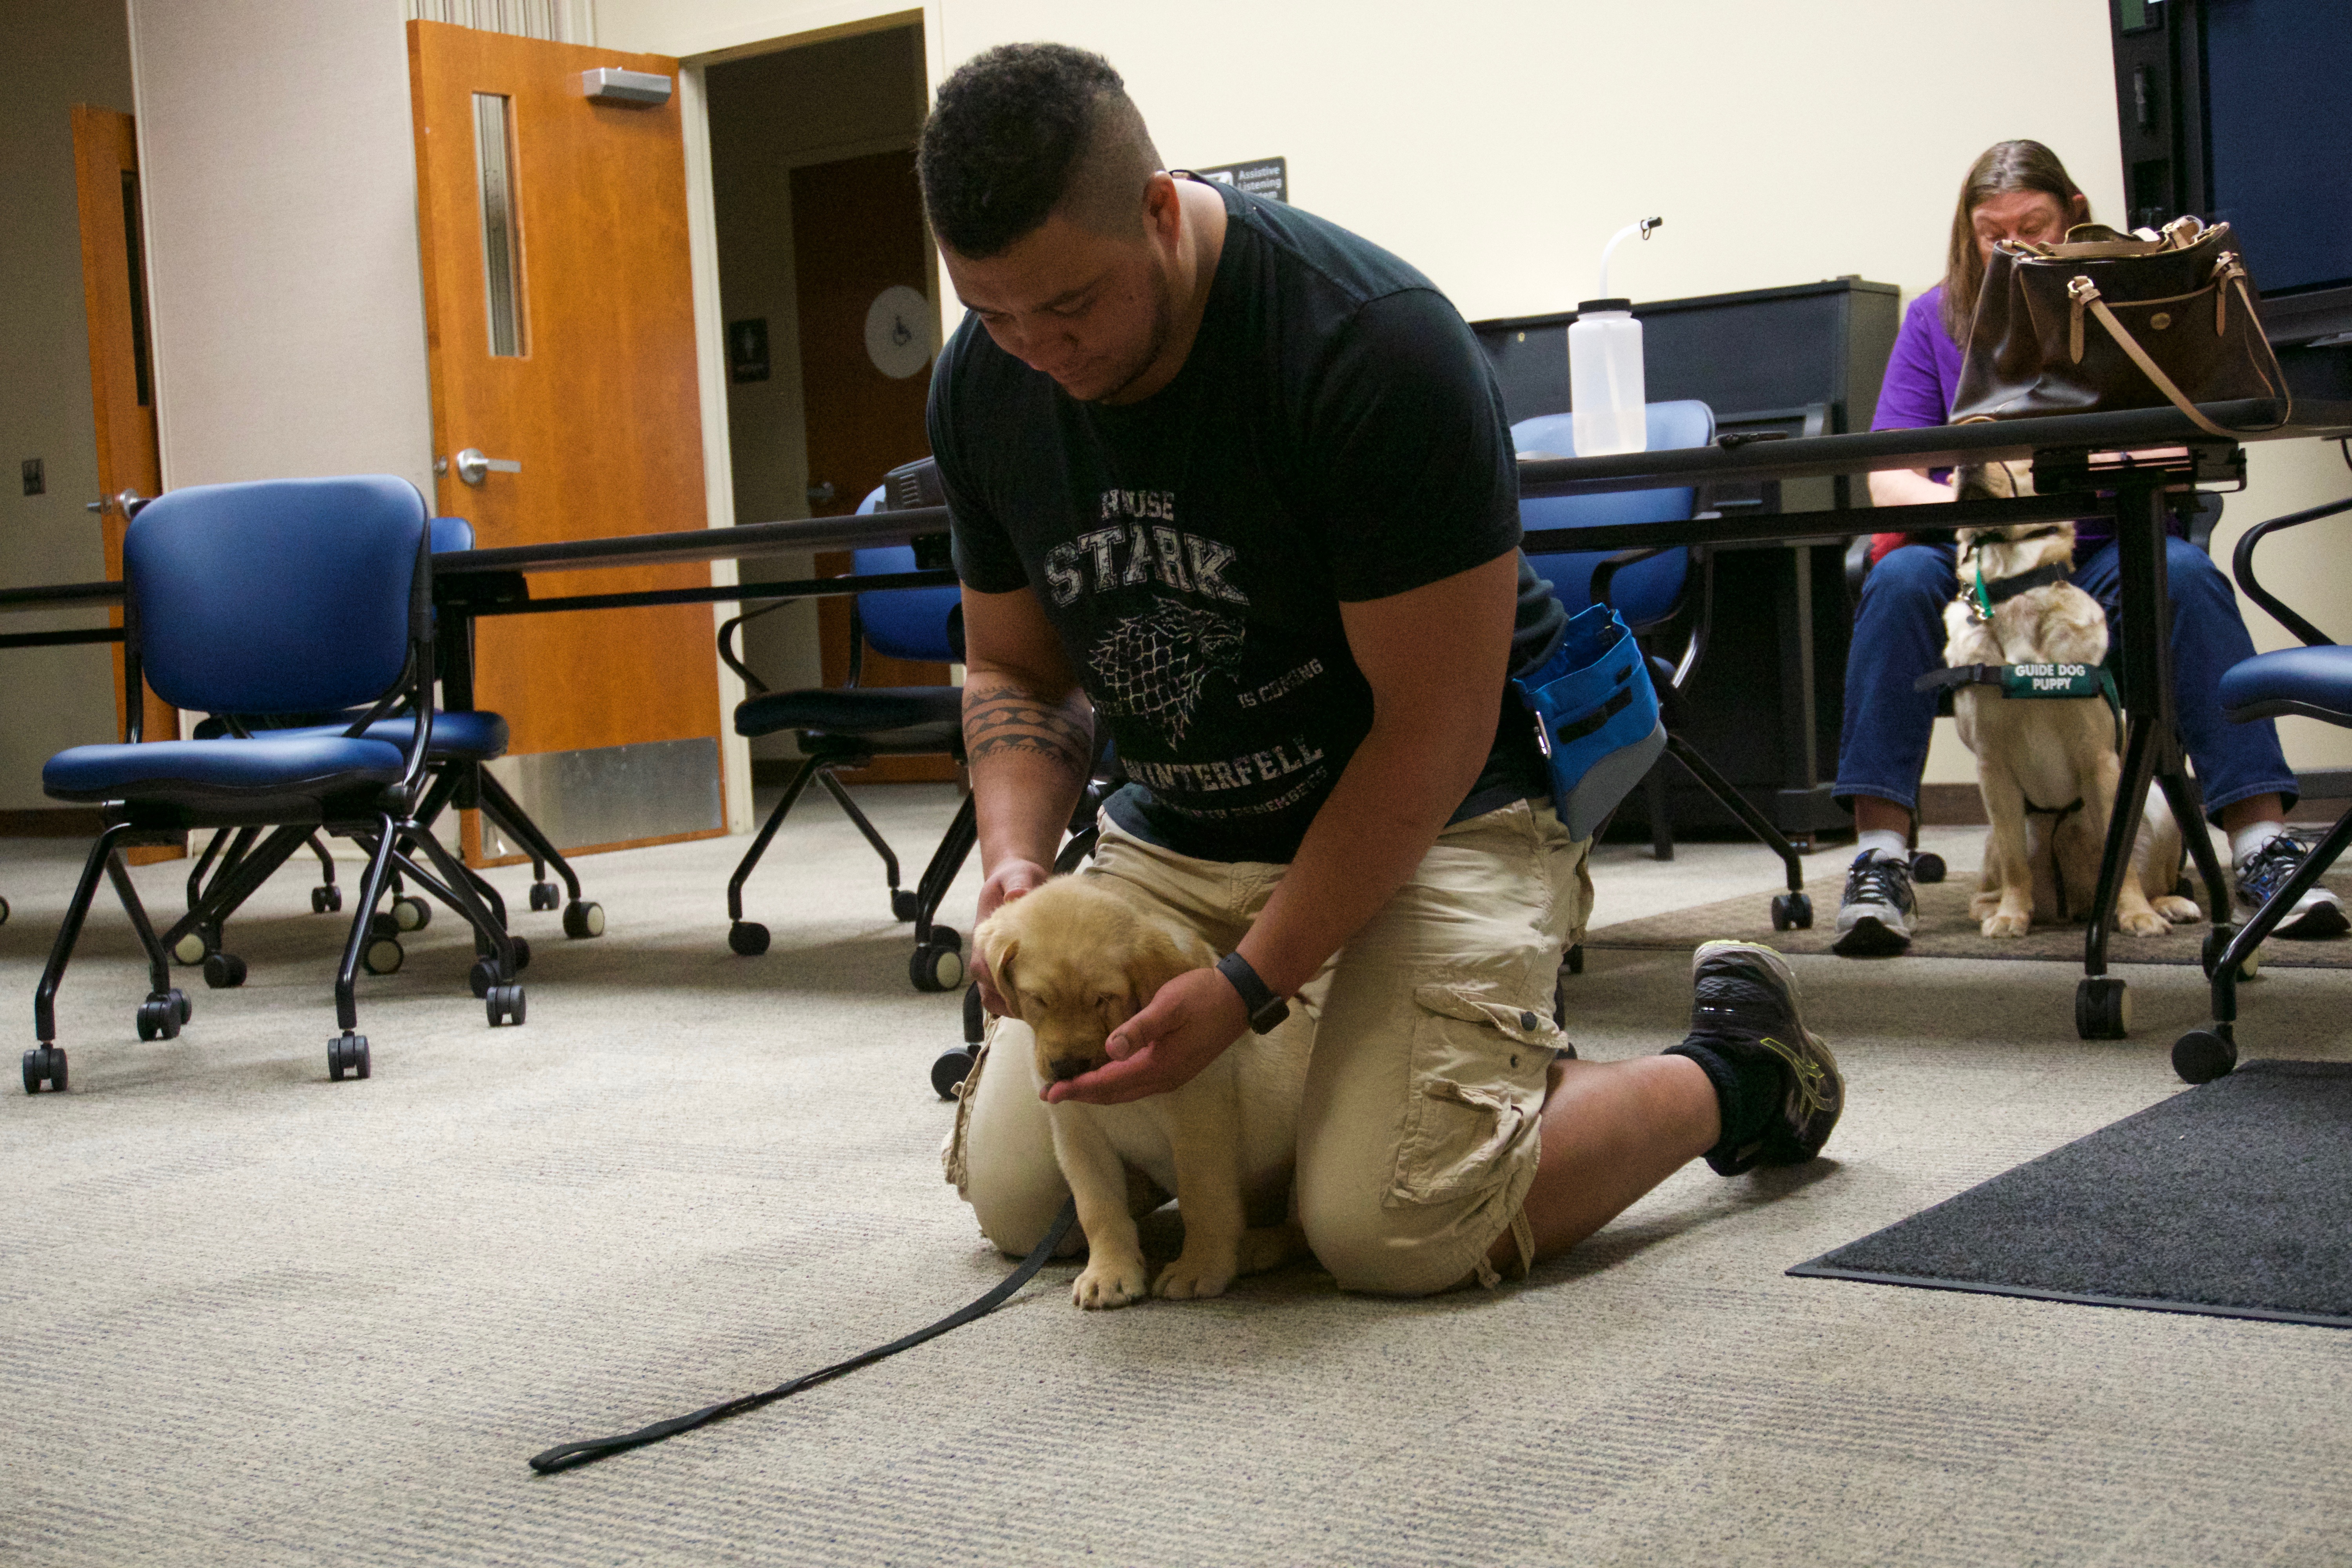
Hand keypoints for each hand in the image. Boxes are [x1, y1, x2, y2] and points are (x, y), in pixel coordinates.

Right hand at [971, 858, 1052, 1016]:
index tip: (1020, 987)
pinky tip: (1049, 1006)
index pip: (981, 966)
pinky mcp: (1012, 970)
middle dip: (1010, 1002)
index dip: (997, 981)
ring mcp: (997, 965)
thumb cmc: (1016, 878)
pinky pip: (1011, 996)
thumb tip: (1018, 893)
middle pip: (988, 991)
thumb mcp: (1017, 874)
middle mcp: (986, 955)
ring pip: (997, 999)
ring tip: (1046, 1014)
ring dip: (1016, 1008)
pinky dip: (1025, 1005)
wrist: (1017, 880)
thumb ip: (1017, 881)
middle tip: (1041, 1011)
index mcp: (984, 935)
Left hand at [1044, 966, 1248, 1105]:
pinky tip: (1105, 1076)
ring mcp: (1171, 1076)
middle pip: (1114, 1094)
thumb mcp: (1168, 1006)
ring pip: (1125, 1092)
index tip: (1049, 1092)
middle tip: (1050, 1095)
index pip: (1108, 1084)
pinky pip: (1136, 1084)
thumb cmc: (1203, 996)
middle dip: (1081, 1095)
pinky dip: (1115, 1085)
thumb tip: (1109, 1049)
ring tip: (1071, 1090)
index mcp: (1158, 1066)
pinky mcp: (1176, 1068)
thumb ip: (1139, 1028)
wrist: (1239, 998)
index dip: (1078, 1088)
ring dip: (1097, 1092)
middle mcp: (1163, 1079)